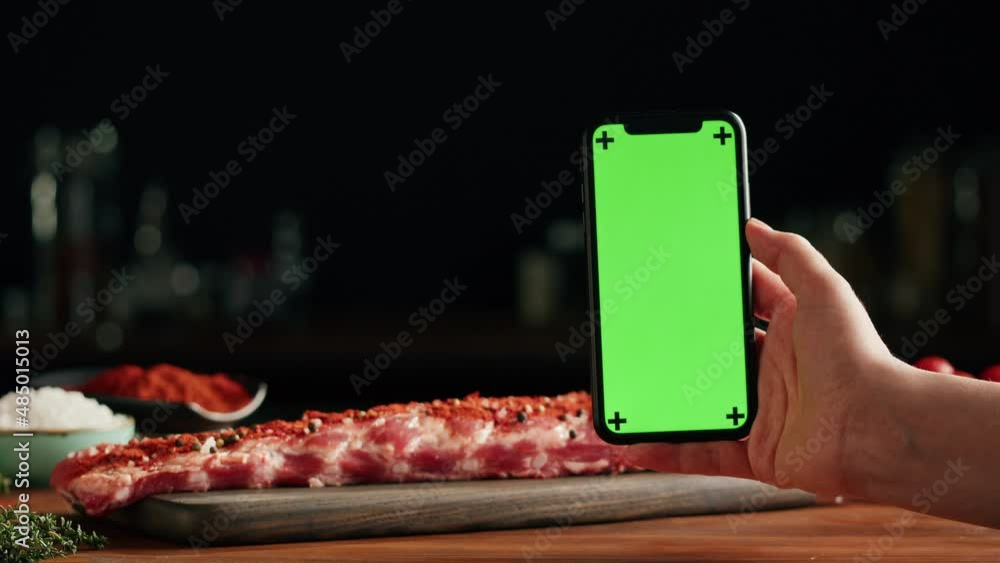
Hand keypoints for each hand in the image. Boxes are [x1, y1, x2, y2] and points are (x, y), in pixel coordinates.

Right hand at [626, 218, 899, 495]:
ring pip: (706, 408)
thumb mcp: (823, 289)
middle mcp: (777, 374)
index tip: (681, 288)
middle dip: (683, 352)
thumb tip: (754, 227)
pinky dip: (672, 452)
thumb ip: (788, 254)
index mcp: (792, 334)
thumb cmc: (857, 357)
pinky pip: (706, 454)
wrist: (875, 427)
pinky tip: (641, 445)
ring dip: (671, 404)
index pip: (746, 310)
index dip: (716, 300)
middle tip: (644, 340)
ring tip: (635, 396)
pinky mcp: (759, 453)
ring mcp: (766, 415)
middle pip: (719, 360)